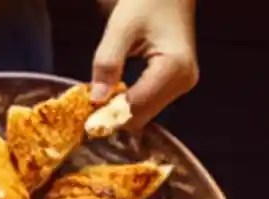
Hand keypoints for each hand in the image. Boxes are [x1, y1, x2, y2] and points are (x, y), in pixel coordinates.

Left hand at [91, 0, 198, 128]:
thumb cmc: (147, 0)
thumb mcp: (121, 27)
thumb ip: (108, 62)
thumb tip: (96, 99)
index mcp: (174, 66)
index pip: (136, 106)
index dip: (108, 113)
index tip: (84, 111)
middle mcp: (184, 80)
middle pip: (142, 116)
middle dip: (114, 113)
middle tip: (89, 102)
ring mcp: (183, 83)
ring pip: (144, 114)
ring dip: (120, 109)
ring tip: (102, 92)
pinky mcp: (178, 82)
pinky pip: (149, 103)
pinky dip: (129, 102)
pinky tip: (115, 89)